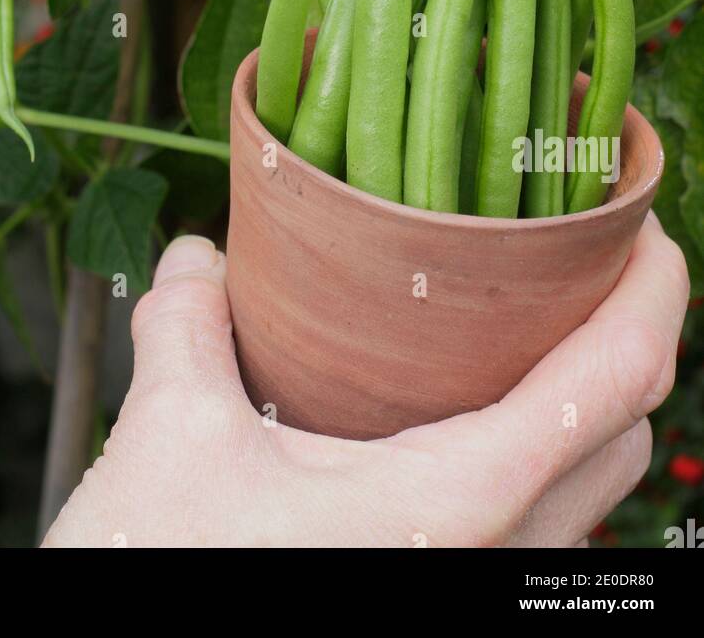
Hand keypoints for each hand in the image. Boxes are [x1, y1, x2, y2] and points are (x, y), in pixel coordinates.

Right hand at [43, 212, 687, 548]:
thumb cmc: (172, 574)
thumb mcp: (168, 439)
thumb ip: (188, 326)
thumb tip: (195, 257)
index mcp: (461, 501)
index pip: (615, 381)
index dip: (654, 291)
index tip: (647, 223)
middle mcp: (498, 558)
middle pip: (624, 434)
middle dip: (625, 336)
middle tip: (576, 261)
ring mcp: (480, 592)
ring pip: (588, 492)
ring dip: (582, 405)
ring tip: (520, 332)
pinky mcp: (444, 599)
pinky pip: (538, 530)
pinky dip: (534, 456)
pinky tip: (452, 420)